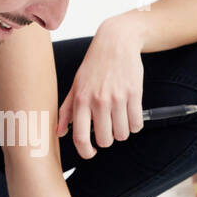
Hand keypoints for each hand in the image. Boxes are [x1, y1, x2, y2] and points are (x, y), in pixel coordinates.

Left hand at [56, 14, 145, 159]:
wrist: (115, 43)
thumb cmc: (94, 66)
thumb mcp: (76, 86)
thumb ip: (66, 111)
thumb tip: (59, 132)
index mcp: (81, 100)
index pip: (80, 137)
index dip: (86, 151)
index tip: (91, 153)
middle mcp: (98, 100)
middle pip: (105, 140)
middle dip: (107, 139)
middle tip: (107, 129)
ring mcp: (118, 98)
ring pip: (122, 134)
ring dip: (122, 132)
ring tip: (119, 120)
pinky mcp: (135, 94)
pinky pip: (136, 124)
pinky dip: (134, 124)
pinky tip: (130, 115)